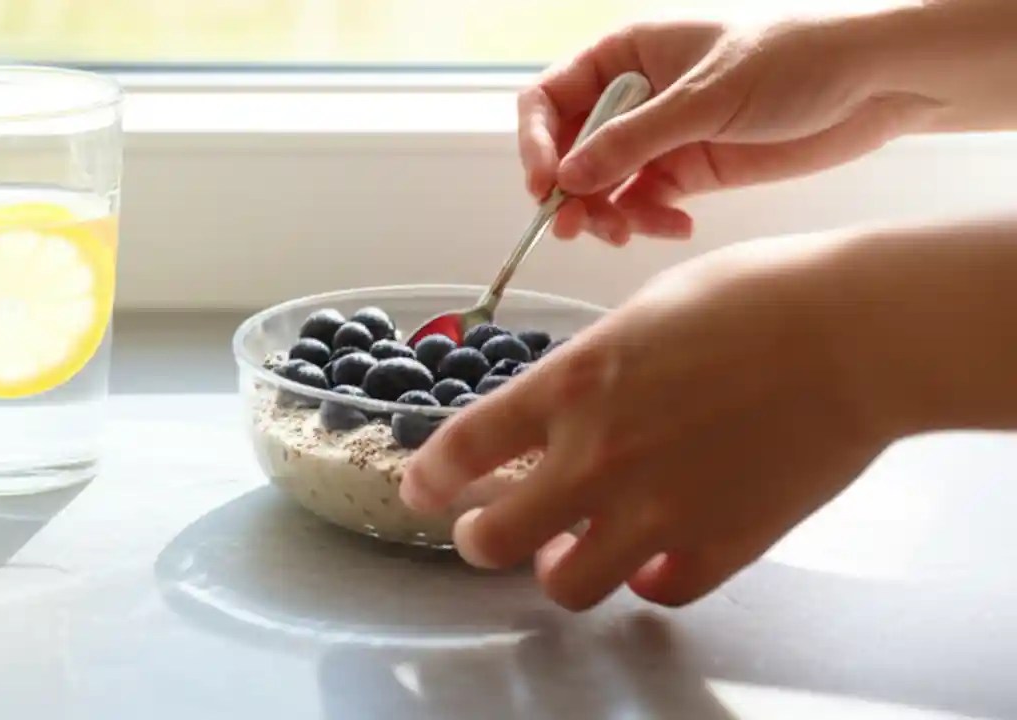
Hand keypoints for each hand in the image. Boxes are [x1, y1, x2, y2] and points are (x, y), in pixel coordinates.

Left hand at [400, 235, 898, 609]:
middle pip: (493, 541)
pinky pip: (658, 591)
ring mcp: (657, 509)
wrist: (853, 331)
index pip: (463, 449)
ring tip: (573, 547)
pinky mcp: (721, 543)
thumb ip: (589, 373)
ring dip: (559, 567)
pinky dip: (647, 578)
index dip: (428, 479)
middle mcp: (597, 456)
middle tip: (487, 530)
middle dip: (478, 540)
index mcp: (571, 385)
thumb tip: (567, 410)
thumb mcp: (640, 313)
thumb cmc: (753, 296)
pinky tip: (655, 554)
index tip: (420, 489)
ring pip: (567, 584)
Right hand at [522, 16, 938, 244]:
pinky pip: (645, 203)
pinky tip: (678, 225)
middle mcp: (635, 95)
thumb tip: (568, 177)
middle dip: (571, 190)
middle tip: (576, 227)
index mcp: (626, 55)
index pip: (550, 98)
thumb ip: (632, 140)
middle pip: (571, 149)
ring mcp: (661, 135)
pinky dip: (650, 220)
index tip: (545, 184)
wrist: (873, 84)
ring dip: (607, 213)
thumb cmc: (793, 60)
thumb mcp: (705, 98)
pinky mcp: (689, 169)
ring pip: (605, 184)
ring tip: (628, 232)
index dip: (537, 141)